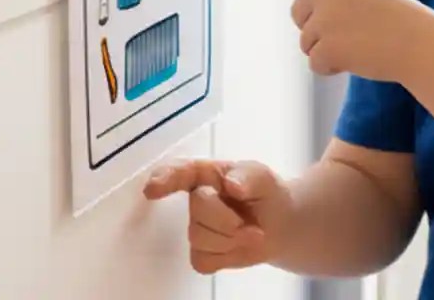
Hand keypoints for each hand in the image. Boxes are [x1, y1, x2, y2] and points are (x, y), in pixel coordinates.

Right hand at [142, 159, 294, 274]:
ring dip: (232, 238)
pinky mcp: (201, 253)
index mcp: (206, 174)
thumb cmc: (265, 193)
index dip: (165, 179)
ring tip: (251, 232)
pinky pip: (203, 260)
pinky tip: (237, 246)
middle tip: (251, 221)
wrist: (280, 224)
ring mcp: (196, 227)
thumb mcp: (263, 177)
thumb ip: (248, 176)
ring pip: (199, 238)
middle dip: (228, 219)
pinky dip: (226, 257)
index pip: (180, 172)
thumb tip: (231, 184)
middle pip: (197, 209)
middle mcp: (196, 198)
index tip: (152, 189)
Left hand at [254, 0, 433, 81]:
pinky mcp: (326, 44)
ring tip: (362, 45)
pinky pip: (315, 63)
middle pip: (299, 13)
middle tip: (351, 34)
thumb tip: (312, 15)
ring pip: (307, 42)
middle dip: (314, 28)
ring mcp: (325, 17)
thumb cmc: (402, 22)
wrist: (421, 43)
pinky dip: (331, 68)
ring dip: (328, 50)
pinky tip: (357, 60)